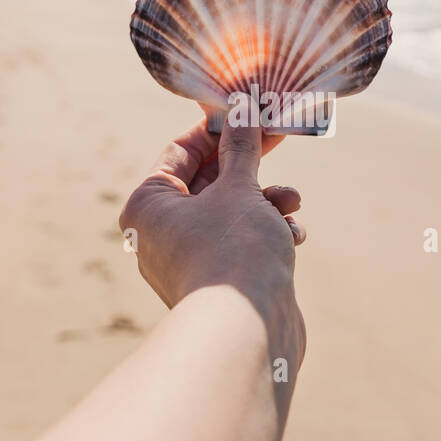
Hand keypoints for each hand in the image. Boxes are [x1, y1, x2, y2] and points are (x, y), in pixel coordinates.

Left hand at [119, 117, 306, 362]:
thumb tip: (243, 111)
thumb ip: (242, 149)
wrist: (247, 330)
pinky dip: (267, 232)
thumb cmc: (234, 252)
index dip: (219, 128)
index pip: (181, 151)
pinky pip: (240, 243)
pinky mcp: (218, 282)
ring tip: (292, 202)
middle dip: (250, 166)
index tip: (250, 110)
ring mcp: (189, 260)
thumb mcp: (241, 188)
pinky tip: (292, 235)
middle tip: (281, 136)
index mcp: (148, 205)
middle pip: (208, 181)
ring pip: (230, 213)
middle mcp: (161, 232)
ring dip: (266, 201)